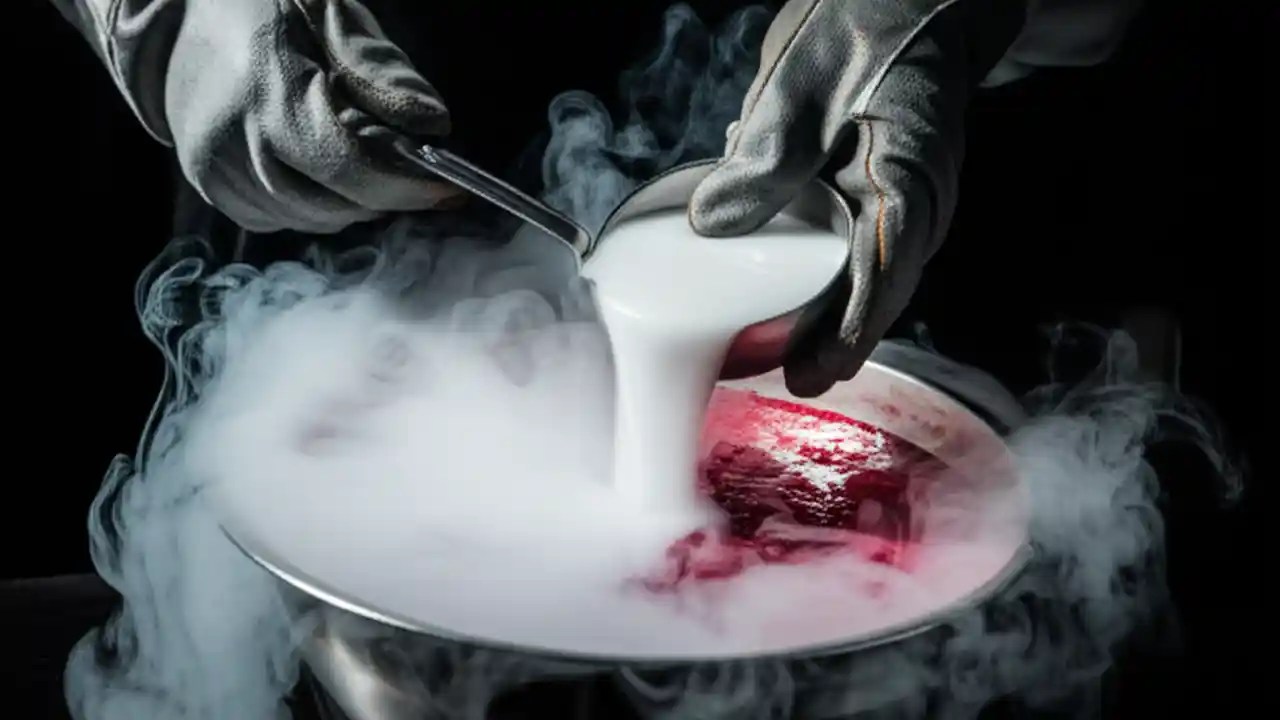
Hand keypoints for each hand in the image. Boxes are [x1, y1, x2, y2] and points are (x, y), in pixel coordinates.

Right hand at [55, 0, 457, 232]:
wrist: (173, 7)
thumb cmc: (264, 2)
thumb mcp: (326, 9)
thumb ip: (379, 68)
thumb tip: (434, 125)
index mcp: (266, 90)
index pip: (347, 166)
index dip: (404, 186)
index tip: (448, 187)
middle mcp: (232, 140)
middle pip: (332, 203)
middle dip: (385, 195)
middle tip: (415, 171)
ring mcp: (215, 170)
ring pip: (310, 219)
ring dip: (353, 202)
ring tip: (369, 160)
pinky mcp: (210, 186)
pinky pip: (280, 218)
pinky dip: (317, 206)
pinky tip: (326, 169)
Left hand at [689, 0, 1025, 396]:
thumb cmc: (867, 24)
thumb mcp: (802, 82)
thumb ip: (764, 157)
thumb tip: (710, 224)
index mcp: (907, 178)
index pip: (883, 272)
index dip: (848, 331)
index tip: (815, 373)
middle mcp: (918, 201)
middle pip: (875, 287)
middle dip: (831, 338)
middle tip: (788, 380)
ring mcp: (907, 198)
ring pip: (867, 272)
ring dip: (825, 311)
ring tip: (779, 354)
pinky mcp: (884, 191)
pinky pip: (858, 246)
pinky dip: (823, 274)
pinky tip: (784, 292)